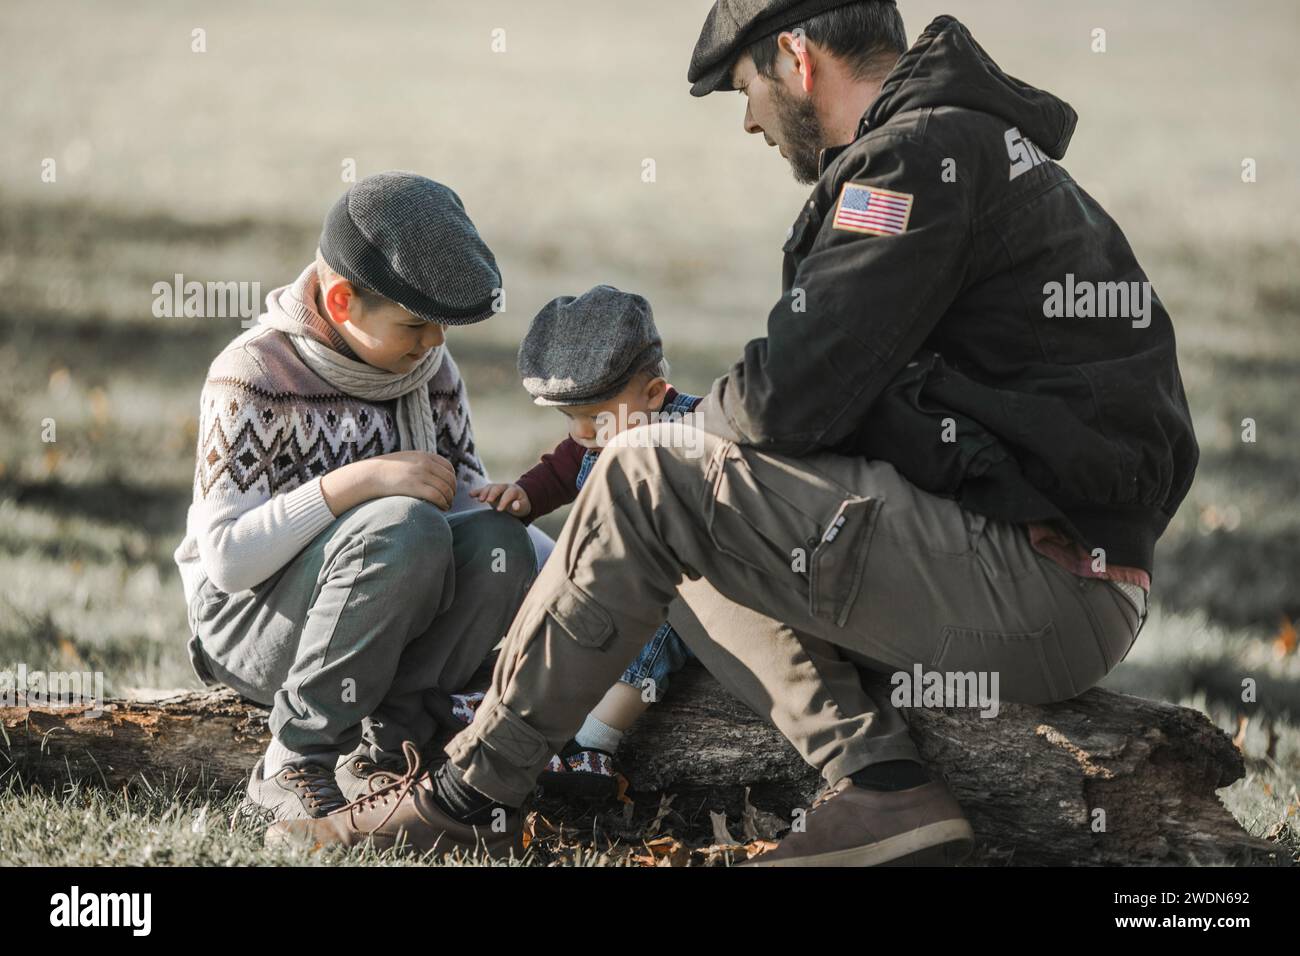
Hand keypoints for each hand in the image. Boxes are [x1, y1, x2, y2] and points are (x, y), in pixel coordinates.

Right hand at [323, 451, 455, 513]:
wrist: (370, 475)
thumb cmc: (387, 471)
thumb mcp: (406, 460)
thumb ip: (420, 463)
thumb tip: (432, 474)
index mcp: (424, 456)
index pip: (448, 467)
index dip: (452, 480)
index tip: (449, 489)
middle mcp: (425, 463)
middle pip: (449, 479)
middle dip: (452, 491)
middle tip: (450, 500)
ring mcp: (420, 474)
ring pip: (446, 489)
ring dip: (449, 499)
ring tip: (446, 506)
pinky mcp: (415, 487)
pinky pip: (437, 496)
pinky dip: (443, 503)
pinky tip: (442, 508)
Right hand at [469, 482, 530, 516]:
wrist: (517, 500)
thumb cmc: (521, 506)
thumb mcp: (523, 507)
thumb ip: (520, 506)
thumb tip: (515, 505)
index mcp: (514, 490)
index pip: (509, 493)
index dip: (504, 500)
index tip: (499, 510)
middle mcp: (505, 487)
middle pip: (498, 487)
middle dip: (492, 493)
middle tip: (488, 501)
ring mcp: (496, 488)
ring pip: (489, 487)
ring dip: (484, 492)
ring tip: (480, 500)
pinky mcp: (489, 491)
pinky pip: (482, 490)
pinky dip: (476, 492)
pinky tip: (470, 494)